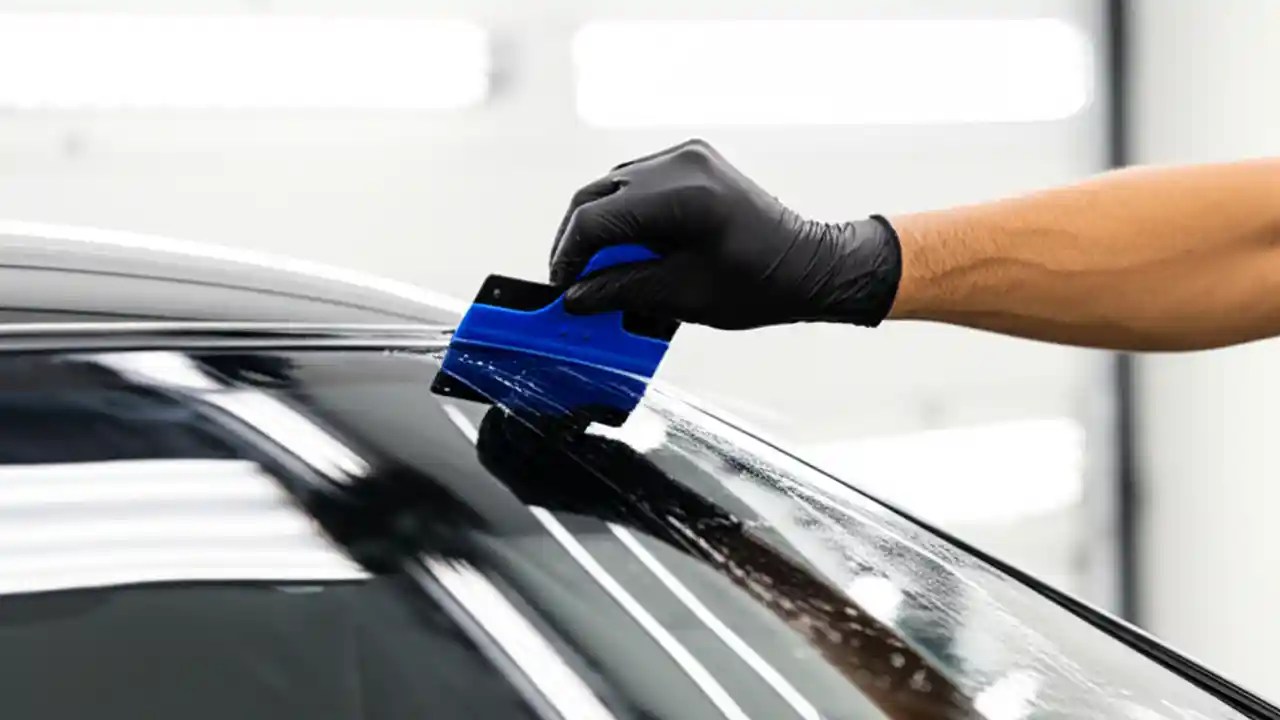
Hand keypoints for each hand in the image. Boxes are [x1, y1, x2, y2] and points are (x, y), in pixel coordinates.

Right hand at [549, 139, 901, 328]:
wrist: (811, 264)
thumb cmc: (760, 285)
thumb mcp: (682, 297)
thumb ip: (620, 291)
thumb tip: (575, 298)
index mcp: (682, 196)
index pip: (595, 218)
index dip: (568, 256)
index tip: (561, 287)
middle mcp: (682, 164)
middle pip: (597, 195)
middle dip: (576, 240)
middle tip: (570, 280)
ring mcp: (688, 156)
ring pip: (612, 186)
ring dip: (598, 225)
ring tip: (596, 269)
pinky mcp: (693, 159)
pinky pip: (637, 182)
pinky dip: (623, 213)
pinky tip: (624, 246)